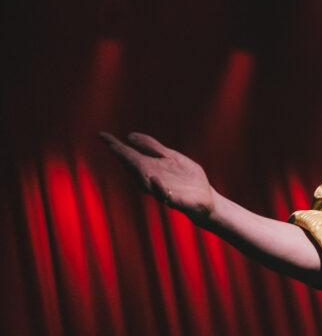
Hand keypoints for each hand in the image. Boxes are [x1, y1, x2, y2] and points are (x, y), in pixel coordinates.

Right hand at [99, 132, 215, 222]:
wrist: (205, 199)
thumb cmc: (185, 178)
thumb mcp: (171, 157)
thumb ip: (152, 147)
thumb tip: (129, 135)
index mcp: (150, 167)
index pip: (130, 155)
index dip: (116, 145)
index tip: (101, 135)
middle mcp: (151, 179)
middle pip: (134, 167)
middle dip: (123, 157)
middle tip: (112, 145)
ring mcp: (162, 190)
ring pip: (145, 182)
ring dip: (137, 172)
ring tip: (128, 159)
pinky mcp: (176, 200)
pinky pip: (164, 195)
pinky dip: (158, 187)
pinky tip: (153, 178)